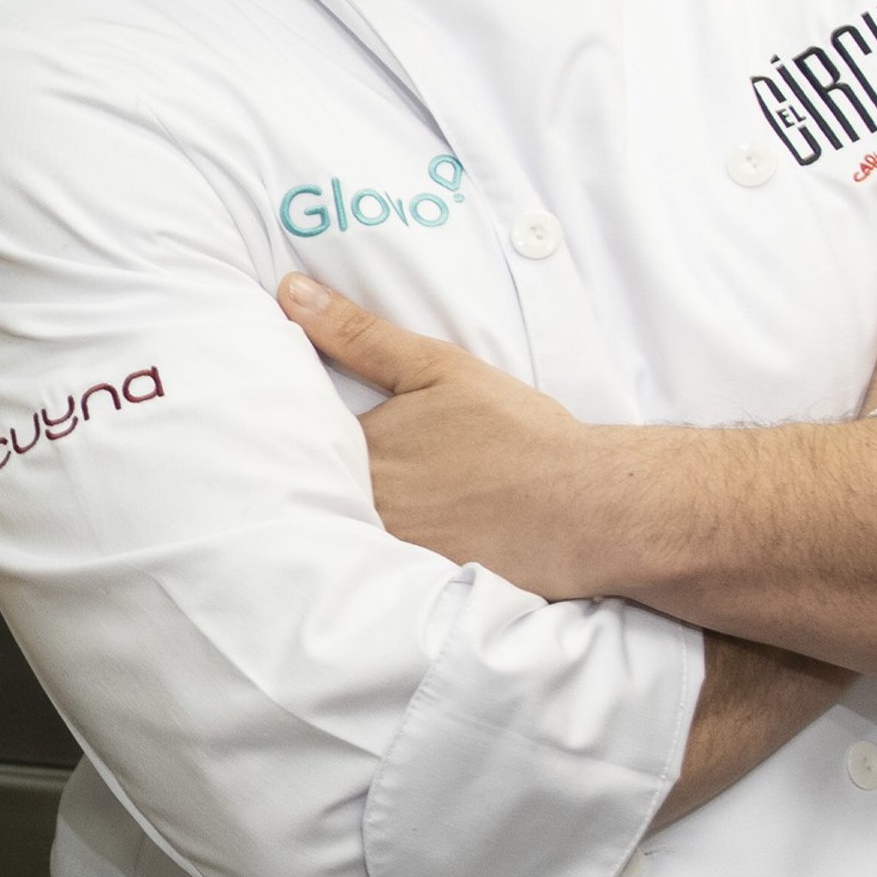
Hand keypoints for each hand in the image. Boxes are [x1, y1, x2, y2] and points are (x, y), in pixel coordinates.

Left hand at [279, 274, 603, 595]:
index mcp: (361, 450)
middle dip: (312, 471)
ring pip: (341, 527)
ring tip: (378, 497)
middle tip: (299, 458)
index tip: (291, 418)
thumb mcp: (435, 367)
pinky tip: (402, 533)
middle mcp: (364, 507)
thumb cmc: (515, 432)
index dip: (296, 429)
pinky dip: (373, 552)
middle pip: (316, 486)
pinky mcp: (415, 583)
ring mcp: (388, 551)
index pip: (297, 437)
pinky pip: (376, 567)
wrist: (586, 505)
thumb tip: (290, 292)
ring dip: (338, 513)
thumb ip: (358, 333)